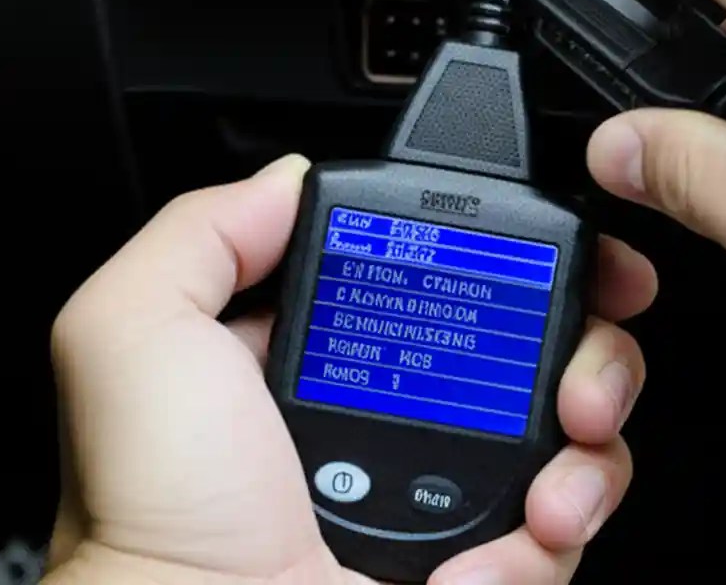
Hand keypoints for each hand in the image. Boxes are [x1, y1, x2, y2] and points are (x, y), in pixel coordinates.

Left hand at [41, 154, 655, 584]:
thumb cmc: (156, 521)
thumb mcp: (135, 337)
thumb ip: (201, 233)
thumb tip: (287, 179)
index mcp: (323, 360)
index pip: (447, 279)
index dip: (515, 261)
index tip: (568, 258)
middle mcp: (392, 424)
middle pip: (536, 354)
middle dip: (589, 354)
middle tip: (580, 384)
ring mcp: (444, 500)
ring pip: (573, 441)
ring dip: (588, 450)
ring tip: (554, 478)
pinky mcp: (482, 572)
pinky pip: (564, 532)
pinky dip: (556, 534)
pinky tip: (501, 549)